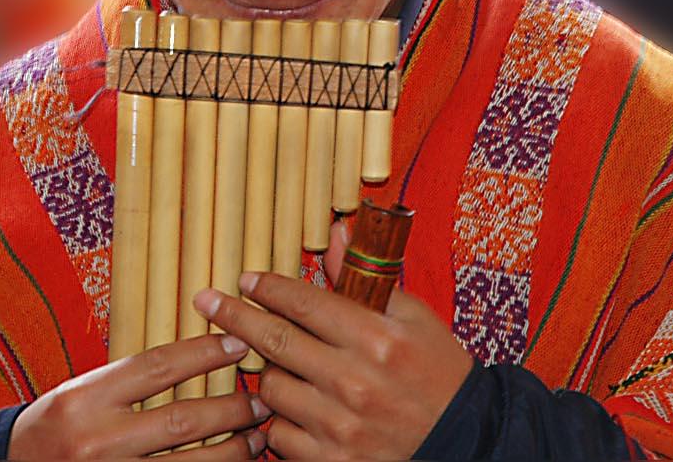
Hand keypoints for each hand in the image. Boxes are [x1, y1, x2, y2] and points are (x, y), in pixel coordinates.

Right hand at [8, 333, 270, 459]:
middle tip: (261, 398)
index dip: (204, 353)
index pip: (156, 367)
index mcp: (86, 399)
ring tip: (257, 436)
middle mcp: (97, 441)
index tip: (238, 344)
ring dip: (233, 451)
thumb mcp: (81, 392)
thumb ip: (130, 380)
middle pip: (182, 421)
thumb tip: (198, 357)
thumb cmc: (56, 427)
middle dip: (231, 409)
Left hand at [194, 221, 472, 459]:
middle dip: (234, 316)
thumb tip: (337, 231)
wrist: (466, 441)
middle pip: (274, 340)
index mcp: (376, 339)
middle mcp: (354, 382)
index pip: (304, 302)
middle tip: (207, 302)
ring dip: (266, 372)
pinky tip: (292, 407)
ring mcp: (340, 426)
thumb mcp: (414, 317)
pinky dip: (279, 420)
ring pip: (271, 388)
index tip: (245, 278)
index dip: (267, 287)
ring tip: (276, 363)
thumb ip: (367, 276)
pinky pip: (280, 436)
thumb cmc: (440, 373)